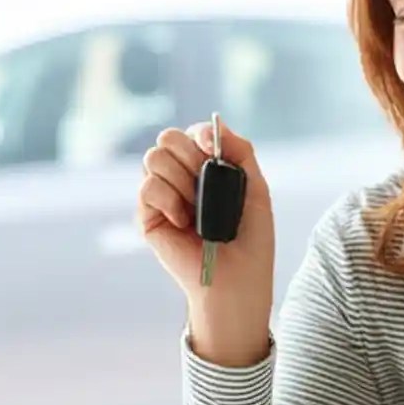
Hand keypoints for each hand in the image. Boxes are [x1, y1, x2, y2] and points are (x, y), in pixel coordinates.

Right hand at [136, 119, 274, 366]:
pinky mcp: (148, 218)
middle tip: (205, 182)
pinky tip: (184, 221)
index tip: (212, 149)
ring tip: (196, 208)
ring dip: (180, 178)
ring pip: (154, 157)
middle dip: (188, 154)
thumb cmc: (251, 241)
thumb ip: (241, 151)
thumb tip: (216, 123)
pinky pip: (147, 187)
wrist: (237, 280)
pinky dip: (169, 200)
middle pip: (167, 138)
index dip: (200, 134)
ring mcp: (163, 198)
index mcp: (206, 170)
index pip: (191, 133)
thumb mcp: (256, 189)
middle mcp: (181, 180)